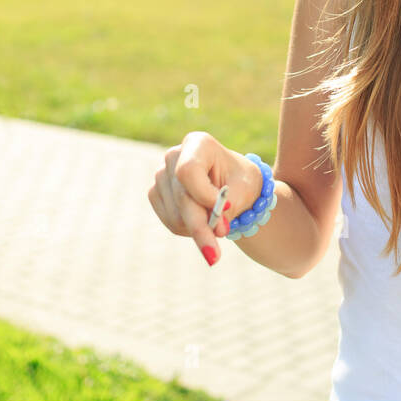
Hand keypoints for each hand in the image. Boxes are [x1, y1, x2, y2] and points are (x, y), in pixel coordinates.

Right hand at [147, 132, 263, 266]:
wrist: (232, 185)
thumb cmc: (241, 182)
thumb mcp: (245, 189)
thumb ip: (230, 205)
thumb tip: (215, 227)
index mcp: (198, 143)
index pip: (188, 171)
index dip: (203, 195)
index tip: (224, 213)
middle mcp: (174, 156)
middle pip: (182, 198)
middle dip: (200, 227)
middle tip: (214, 256)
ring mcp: (161, 175)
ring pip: (176, 214)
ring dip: (198, 228)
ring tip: (218, 224)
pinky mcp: (155, 193)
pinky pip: (170, 221)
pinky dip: (188, 229)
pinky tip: (203, 220)